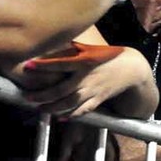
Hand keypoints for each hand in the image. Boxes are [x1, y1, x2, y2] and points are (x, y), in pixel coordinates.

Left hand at [21, 43, 147, 116]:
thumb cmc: (108, 57)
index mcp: (84, 61)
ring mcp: (93, 90)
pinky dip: (72, 115)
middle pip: (61, 89)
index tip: (28, 66)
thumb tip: (50, 43)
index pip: (61, 63)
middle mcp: (87, 77)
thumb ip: (71, 49)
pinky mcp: (99, 99)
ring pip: (70, 102)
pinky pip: (84, 109)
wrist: (132, 69)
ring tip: (40, 109)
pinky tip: (61, 117)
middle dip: (43, 95)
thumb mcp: (90, 49)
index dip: (44, 65)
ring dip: (54, 108)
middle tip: (28, 97)